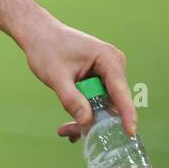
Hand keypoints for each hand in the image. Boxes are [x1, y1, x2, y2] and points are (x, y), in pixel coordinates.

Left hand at [19, 16, 136, 142]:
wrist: (38, 34)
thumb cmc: (46, 48)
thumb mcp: (55, 75)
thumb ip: (71, 98)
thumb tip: (86, 122)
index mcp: (108, 59)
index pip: (121, 92)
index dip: (127, 115)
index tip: (130, 133)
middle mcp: (114, 65)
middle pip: (112, 103)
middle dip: (95, 121)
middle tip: (69, 133)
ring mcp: (109, 73)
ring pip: (104, 105)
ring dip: (87, 119)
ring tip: (64, 130)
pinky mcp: (101, 79)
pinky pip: (98, 101)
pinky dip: (85, 111)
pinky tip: (69, 125)